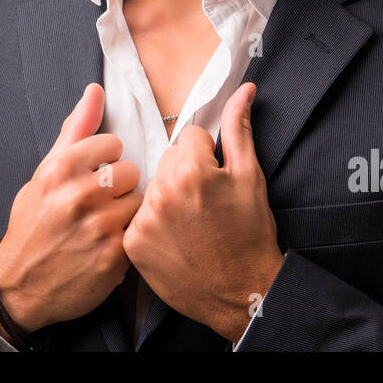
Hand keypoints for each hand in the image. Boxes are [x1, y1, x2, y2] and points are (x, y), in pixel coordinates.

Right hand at [0, 83, 142, 332]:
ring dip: (127, 211)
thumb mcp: (44, 173)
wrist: (21, 285)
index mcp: (60, 168)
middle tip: (101, 201)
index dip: (106, 160)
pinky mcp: (114, 256)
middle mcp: (79, 194)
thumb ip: (75, 130)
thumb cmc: (34, 224)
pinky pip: (139, 230)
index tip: (94, 174)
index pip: (113, 143)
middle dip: (119, 186)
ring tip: (104, 223)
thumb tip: (96, 90)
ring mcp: (99, 226)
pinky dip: (128, 236)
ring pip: (139, 200)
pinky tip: (108, 243)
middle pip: (130, 171)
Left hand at [122, 82, 284, 342]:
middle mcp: (162, 191)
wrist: (242, 293)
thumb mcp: (250, 177)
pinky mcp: (132, 244)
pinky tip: (173, 239)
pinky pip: (137, 216)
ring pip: (151, 187)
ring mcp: (144, 220)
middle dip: (184, 175)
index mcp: (192, 170)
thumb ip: (239, 129)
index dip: (206, 159)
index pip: (188, 138)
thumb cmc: (250, 234)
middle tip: (203, 206)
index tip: (215, 184)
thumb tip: (244, 89)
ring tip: (189, 224)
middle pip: (166, 161)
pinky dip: (152, 224)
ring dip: (166, 198)